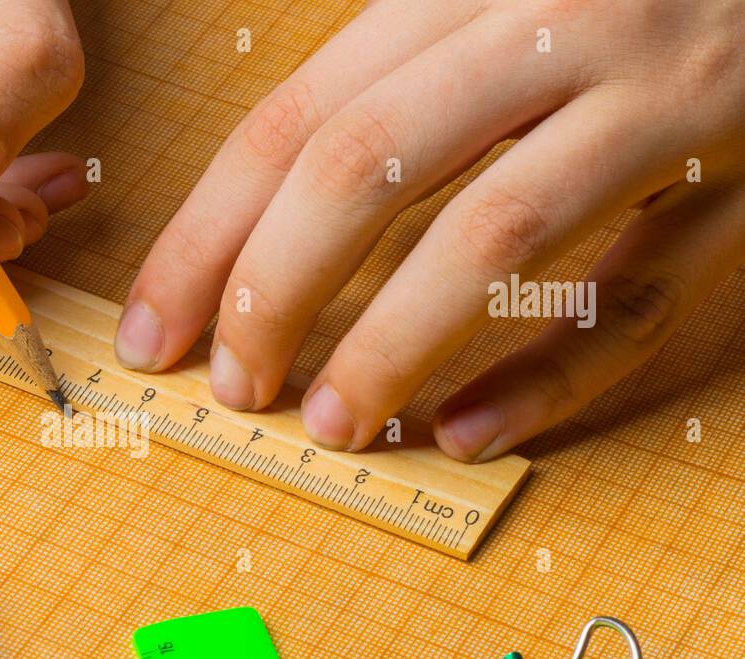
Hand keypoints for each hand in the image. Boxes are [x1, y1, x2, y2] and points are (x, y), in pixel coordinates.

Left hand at [116, 0, 744, 460]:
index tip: (154, 325)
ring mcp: (653, 103)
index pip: (295, 122)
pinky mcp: (737, 183)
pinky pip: (635, 299)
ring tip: (329, 423)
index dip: (208, 237)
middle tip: (232, 385)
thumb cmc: (610, 1)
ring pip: (492, 231)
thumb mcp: (488, 5)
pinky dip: (545, 378)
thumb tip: (261, 208)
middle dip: (273, 289)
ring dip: (389, 342)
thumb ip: (390, 80)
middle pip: (367, 167)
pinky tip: (465, 433)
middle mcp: (553, 28)